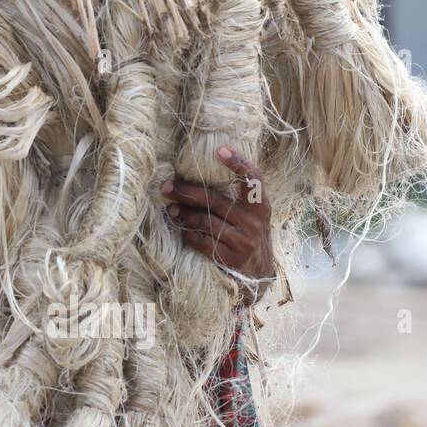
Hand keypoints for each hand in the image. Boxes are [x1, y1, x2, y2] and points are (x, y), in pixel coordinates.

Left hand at [161, 146, 275, 306]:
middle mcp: (254, 222)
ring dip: (183, 214)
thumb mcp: (250, 216)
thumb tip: (197, 176)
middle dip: (186, 192)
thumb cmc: (248, 236)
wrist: (259, 276)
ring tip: (171, 210)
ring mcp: (244, 241)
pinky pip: (202, 241)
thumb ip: (234, 199)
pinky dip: (189, 234)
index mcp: (260, 206)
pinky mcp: (231, 259)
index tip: (220, 150)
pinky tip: (182, 230)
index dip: (238, 163)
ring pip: (205, 221)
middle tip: (166, 187)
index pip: (253, 180)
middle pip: (215, 200)